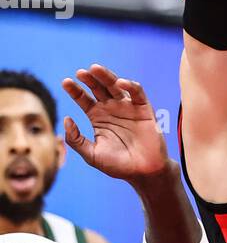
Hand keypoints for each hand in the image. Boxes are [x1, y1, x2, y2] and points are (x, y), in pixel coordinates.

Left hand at [62, 65, 168, 183]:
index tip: (65, 83)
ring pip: (115, 86)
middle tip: (80, 72)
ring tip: (95, 69)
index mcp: (98, 117)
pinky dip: (130, 85)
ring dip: (106, 76)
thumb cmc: (118, 166)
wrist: (144, 173)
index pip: (84, 99)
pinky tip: (120, 83)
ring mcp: (128, 108)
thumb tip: (66, 119)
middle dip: (89, 79)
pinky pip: (137, 93)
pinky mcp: (144, 109)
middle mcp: (112, 109)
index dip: (75, 90)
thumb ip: (76, 139)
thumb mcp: (91, 154)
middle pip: (98, 88)